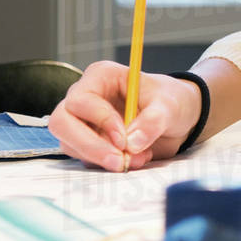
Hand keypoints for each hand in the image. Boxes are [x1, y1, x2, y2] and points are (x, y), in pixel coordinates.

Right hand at [48, 60, 201, 171]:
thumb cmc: (171, 101)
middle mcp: (86, 97)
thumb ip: (153, 121)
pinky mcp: (89, 142)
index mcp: (101, 76)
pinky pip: (85, 158)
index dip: (99, 121)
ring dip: (101, 158)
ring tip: (138, 158)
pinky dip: (107, 164)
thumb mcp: (170, 106)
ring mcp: (83, 121)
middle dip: (89, 145)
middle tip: (118, 162)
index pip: (81, 100)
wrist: (177, 119)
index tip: (124, 139)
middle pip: (62, 123)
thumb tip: (131, 143)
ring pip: (70, 144)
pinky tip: (134, 159)